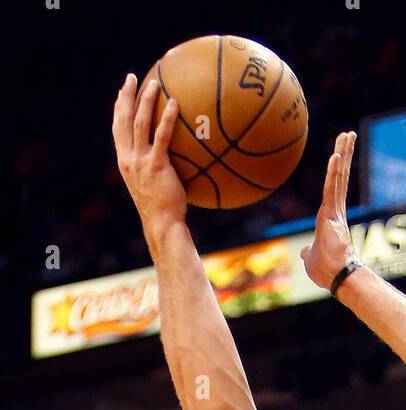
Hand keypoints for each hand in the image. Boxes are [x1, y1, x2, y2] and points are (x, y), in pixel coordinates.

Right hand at [112, 75, 186, 247]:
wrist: (162, 225)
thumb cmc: (162, 210)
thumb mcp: (152, 187)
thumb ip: (154, 170)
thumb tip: (170, 161)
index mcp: (125, 162)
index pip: (117, 129)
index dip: (118, 109)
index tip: (121, 92)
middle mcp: (128, 159)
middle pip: (123, 120)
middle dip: (126, 96)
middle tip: (132, 77)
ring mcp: (140, 161)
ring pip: (140, 123)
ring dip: (146, 100)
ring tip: (155, 84)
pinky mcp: (156, 165)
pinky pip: (162, 136)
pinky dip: (167, 118)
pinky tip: (175, 104)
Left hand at [300, 131, 356, 290]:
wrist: (335, 277)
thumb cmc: (325, 271)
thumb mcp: (311, 258)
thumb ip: (308, 251)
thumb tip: (304, 252)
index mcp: (331, 217)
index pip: (335, 188)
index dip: (338, 170)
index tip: (341, 154)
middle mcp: (335, 210)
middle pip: (341, 176)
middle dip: (345, 154)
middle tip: (349, 135)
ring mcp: (335, 210)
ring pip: (339, 177)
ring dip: (343, 154)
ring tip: (348, 135)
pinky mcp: (332, 214)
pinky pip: (332, 188)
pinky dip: (334, 172)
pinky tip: (336, 155)